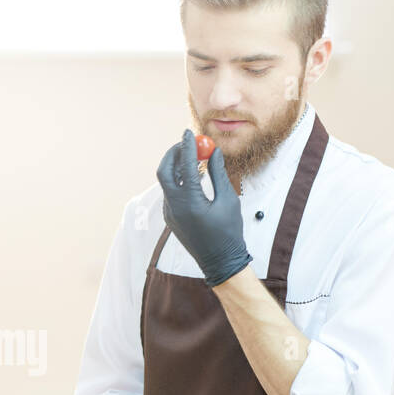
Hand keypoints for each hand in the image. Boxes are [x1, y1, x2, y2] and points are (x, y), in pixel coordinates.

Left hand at [156, 129, 251, 285]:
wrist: (219, 261)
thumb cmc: (229, 231)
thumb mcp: (228, 200)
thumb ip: (218, 174)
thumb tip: (214, 152)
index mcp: (190, 202)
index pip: (186, 166)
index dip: (188, 147)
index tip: (190, 133)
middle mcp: (174, 207)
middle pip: (164, 171)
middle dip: (173, 154)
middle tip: (186, 143)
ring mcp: (170, 213)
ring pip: (166, 182)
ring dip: (176, 166)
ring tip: (192, 156)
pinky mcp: (170, 218)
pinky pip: (170, 193)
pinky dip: (178, 180)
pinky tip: (191, 175)